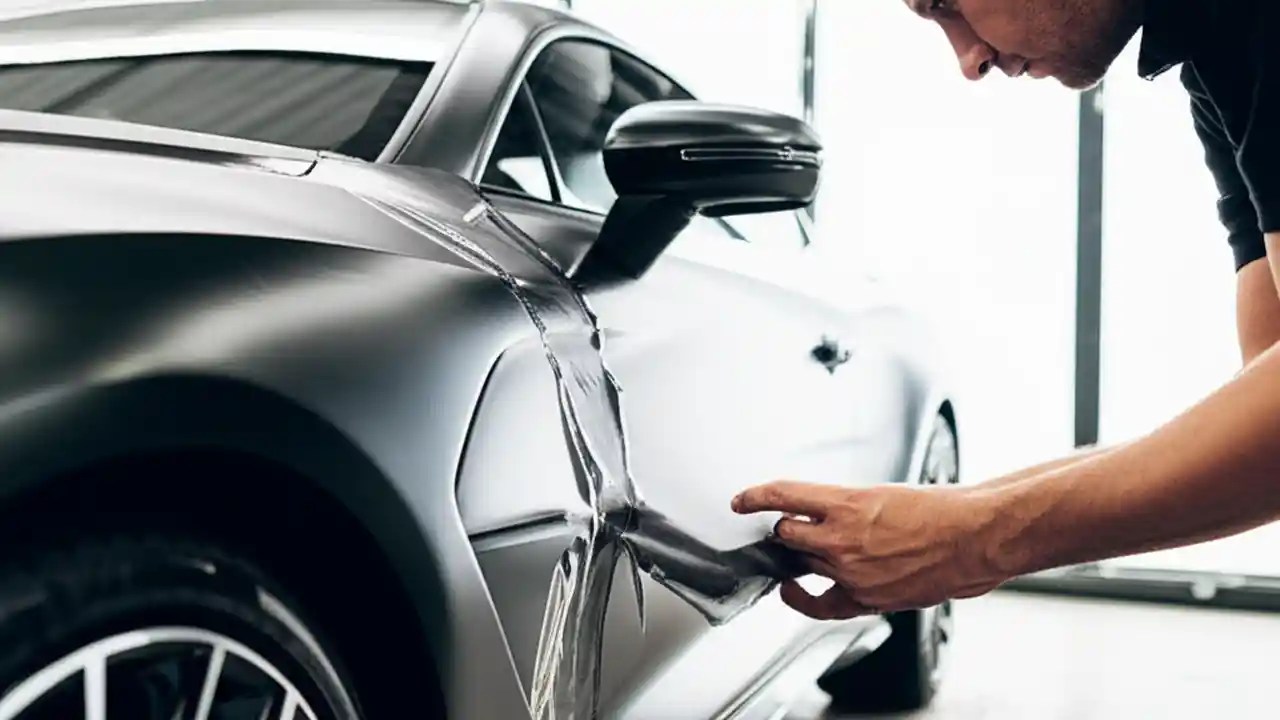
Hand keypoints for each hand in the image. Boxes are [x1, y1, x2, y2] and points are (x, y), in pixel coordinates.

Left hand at [731, 481, 1008, 619]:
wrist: (971, 539)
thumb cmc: (937, 510)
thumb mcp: (879, 492)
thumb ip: (841, 506)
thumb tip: (814, 513)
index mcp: (846, 504)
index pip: (782, 496)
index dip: (754, 497)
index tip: (741, 500)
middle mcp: (841, 540)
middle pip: (787, 534)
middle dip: (785, 528)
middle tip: (789, 525)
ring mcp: (850, 573)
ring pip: (803, 563)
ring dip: (802, 554)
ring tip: (813, 546)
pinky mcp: (864, 598)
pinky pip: (818, 604)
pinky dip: (800, 596)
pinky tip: (792, 589)